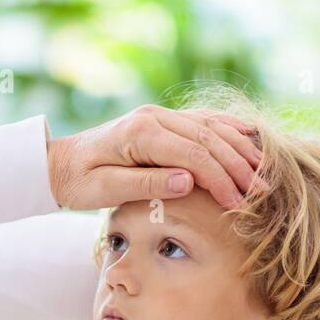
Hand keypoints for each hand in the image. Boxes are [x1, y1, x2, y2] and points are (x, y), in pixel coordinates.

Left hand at [45, 104, 262, 210]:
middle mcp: (153, 117)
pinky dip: (227, 129)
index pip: (193, 154)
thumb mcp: (105, 191)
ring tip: (262, 172)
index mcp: (141, 134)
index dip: (220, 179)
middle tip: (260, 192)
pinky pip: (202, 121)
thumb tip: (188, 182)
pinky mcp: (161, 120)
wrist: (58, 163)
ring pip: (210, 127)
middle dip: (237, 166)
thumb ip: (146, 185)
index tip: (237, 203)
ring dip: (238, 148)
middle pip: (208, 139)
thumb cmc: (78, 182)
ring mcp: (159, 115)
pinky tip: (249, 138)